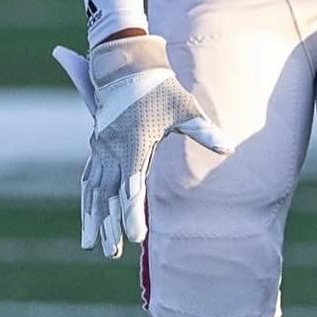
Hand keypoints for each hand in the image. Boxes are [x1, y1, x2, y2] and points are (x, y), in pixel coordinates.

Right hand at [53, 34, 230, 258]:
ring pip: (94, 190)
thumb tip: (229, 147)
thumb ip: (204, 131)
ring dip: (93, 218)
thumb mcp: (184, 107)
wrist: (126, 64)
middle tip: (114, 252)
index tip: (137, 237)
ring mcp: (101, 147)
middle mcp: (113, 149)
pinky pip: (88, 178)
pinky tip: (89, 217)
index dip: (134, 214)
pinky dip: (87, 200)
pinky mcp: (96, 144)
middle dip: (111, 225)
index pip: (134, 187)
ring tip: (91, 245)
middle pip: (110, 195)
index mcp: (135, 144)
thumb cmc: (160, 87)